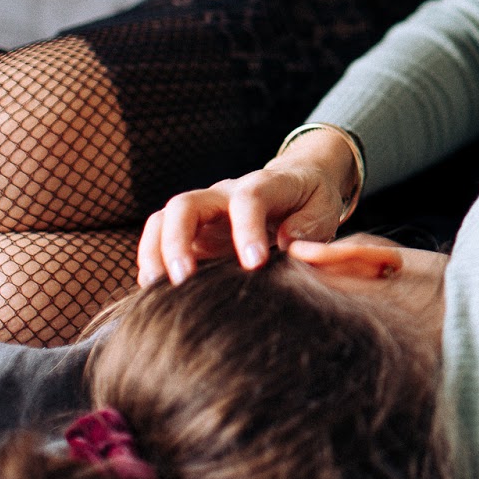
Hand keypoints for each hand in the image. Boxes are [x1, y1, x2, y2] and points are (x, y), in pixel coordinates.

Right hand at [136, 127, 359, 285]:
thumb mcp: (324, 207)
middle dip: (178, 241)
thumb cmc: (311, 200)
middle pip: (186, 204)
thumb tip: (288, 244)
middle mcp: (225, 195)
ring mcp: (205, 214)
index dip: (247, 229)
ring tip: (157, 291)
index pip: (249, 198)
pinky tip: (157, 295)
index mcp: (264, 184)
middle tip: (183, 279)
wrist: (296, 184)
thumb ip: (311, 225)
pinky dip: (154, 265)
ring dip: (155, 254)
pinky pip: (161, 242)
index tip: (254, 264)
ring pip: (164, 221)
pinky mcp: (195, 234)